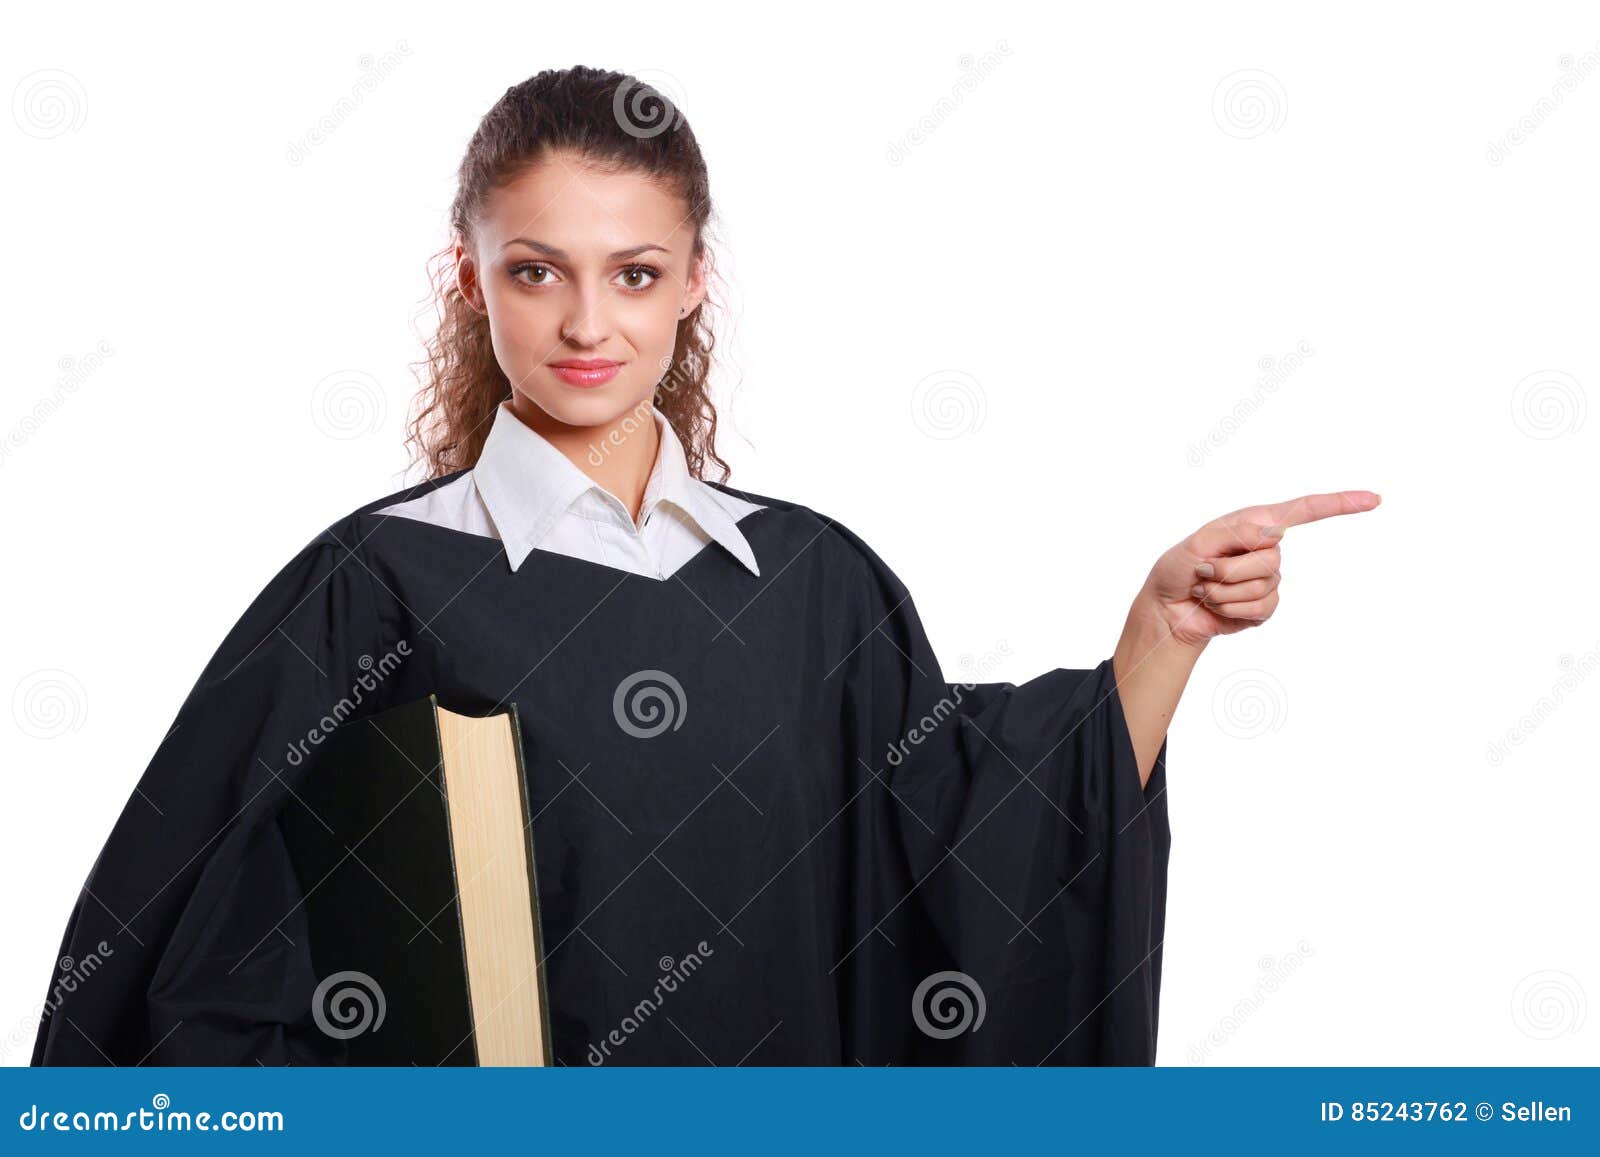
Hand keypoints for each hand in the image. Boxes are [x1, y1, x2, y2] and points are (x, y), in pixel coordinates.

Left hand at [1132, 490, 1381, 650]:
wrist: (1168, 608)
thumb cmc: (1177, 569)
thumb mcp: (1197, 543)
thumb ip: (1234, 533)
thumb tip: (1274, 530)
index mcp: (1254, 523)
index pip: (1304, 511)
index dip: (1340, 504)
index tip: (1373, 500)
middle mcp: (1267, 548)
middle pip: (1269, 558)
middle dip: (1227, 569)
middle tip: (1203, 571)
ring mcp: (1269, 578)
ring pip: (1261, 585)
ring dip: (1224, 590)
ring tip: (1206, 587)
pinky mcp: (1265, 606)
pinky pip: (1260, 608)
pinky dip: (1230, 608)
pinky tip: (1216, 604)